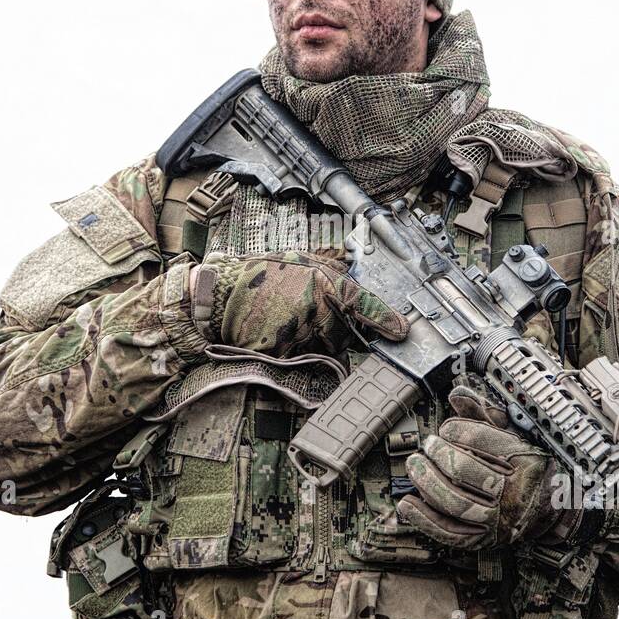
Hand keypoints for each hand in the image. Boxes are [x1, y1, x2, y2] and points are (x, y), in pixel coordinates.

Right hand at [191, 251, 407, 356]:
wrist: (217, 297)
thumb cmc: (257, 276)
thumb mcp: (297, 259)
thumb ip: (330, 270)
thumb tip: (355, 279)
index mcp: (322, 282)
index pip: (364, 303)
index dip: (385, 319)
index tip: (401, 332)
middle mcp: (317, 309)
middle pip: (346, 332)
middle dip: (337, 327)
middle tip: (309, 313)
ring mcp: (302, 334)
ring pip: (328, 347)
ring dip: (319, 340)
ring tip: (291, 321)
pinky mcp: (288, 355)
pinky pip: (306, 359)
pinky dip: (299, 351)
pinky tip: (281, 334)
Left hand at [397, 385, 562, 548]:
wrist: (553, 506)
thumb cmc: (527, 465)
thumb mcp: (514, 434)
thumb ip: (485, 413)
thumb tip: (457, 393)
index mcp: (524, 459)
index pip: (481, 440)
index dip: (455, 431)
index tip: (446, 429)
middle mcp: (515, 491)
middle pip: (463, 470)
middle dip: (437, 455)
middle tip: (426, 446)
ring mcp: (500, 519)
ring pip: (455, 503)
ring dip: (426, 483)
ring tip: (414, 467)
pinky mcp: (486, 539)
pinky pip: (450, 532)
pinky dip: (424, 519)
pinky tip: (407, 504)